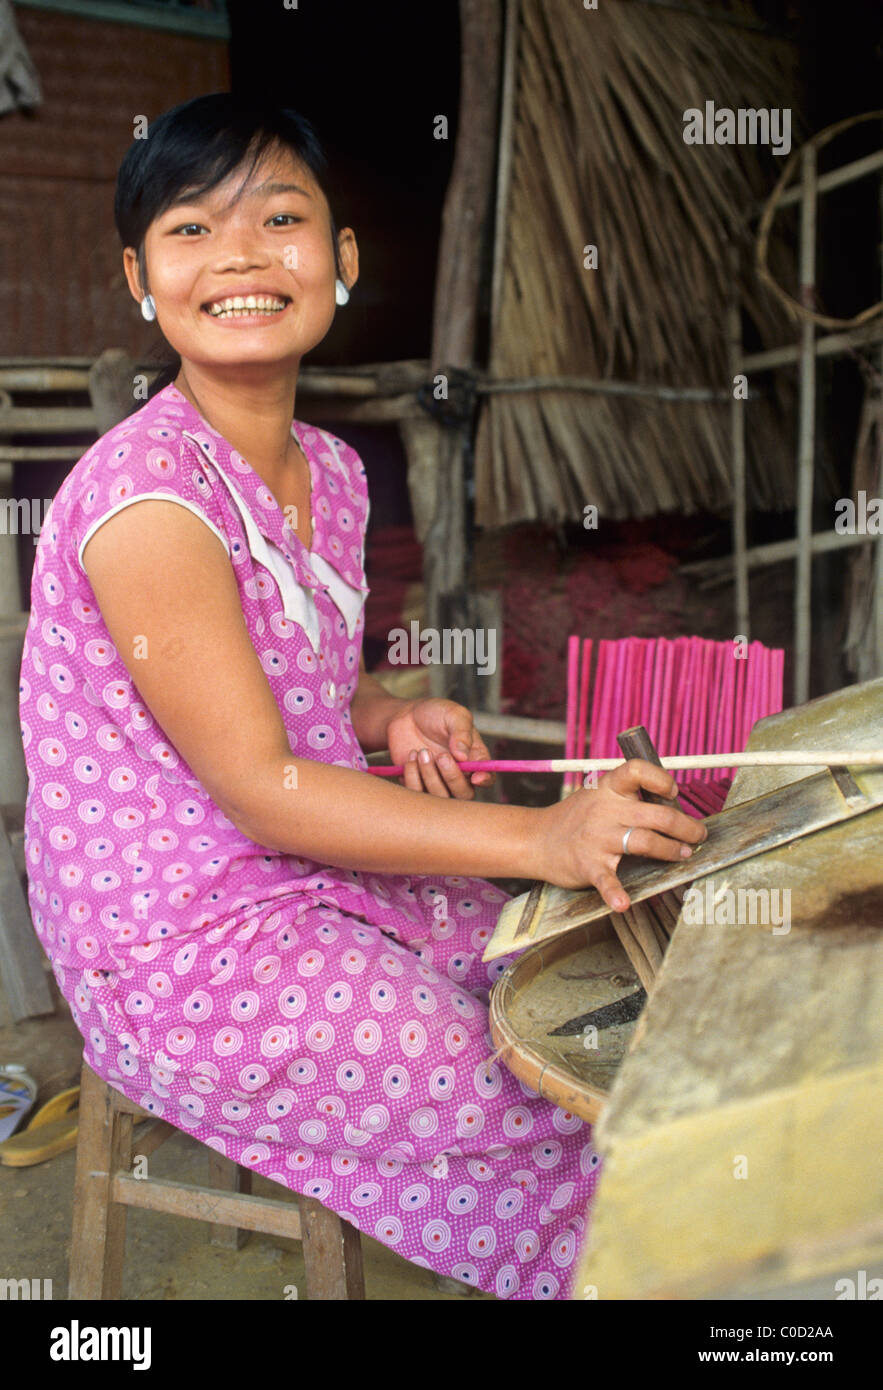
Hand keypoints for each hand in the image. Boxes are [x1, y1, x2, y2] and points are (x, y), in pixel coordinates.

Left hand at [386, 698, 494, 798]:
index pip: (487, 777)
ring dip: (430, 776)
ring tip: (421, 752)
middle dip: (452, 778)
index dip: (484, 781)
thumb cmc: (435, 714)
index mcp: (474, 757)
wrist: (405, 716)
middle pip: (464, 794)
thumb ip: (462, 732)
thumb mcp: (453, 714)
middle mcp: (459, 774)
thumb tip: (464, 757)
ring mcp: (438, 782)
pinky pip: (417, 794)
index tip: (475, 777)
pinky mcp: (418, 785)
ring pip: (440, 797)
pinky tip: (411, 757)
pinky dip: (413, 776)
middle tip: (440, 756)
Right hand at [533, 759, 707, 906]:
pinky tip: (624, 903)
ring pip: (644, 842)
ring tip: (684, 855)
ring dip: (671, 850)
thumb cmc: (576, 819)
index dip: (660, 779)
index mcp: (608, 789)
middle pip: (656, 814)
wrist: (536, 840)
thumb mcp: (599, 796)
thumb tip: (673, 805)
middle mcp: (604, 810)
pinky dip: (615, 893)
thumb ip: (630, 798)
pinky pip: (606, 880)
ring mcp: (597, 838)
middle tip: (698, 835)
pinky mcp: (588, 865)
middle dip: (685, 826)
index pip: (637, 771)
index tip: (673, 791)